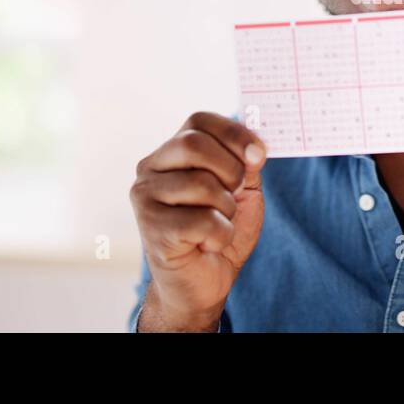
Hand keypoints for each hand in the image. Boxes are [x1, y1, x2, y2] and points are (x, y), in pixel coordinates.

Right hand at [129, 112, 267, 330]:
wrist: (202, 282)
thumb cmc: (220, 230)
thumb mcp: (243, 190)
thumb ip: (247, 163)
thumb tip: (254, 149)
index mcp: (171, 152)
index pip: (198, 121)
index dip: (233, 133)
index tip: (258, 156)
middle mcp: (150, 168)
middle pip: (194, 144)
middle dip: (230, 170)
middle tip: (235, 193)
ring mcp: (145, 197)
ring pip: (201, 184)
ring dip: (226, 209)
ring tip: (218, 223)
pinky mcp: (151, 228)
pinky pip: (202, 221)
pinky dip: (220, 235)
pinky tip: (207, 244)